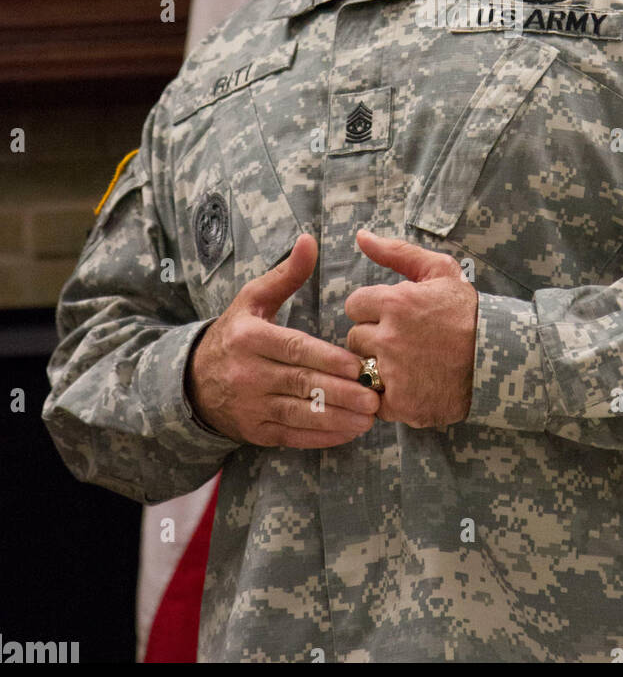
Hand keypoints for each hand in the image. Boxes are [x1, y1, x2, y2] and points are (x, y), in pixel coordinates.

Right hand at [186, 233, 380, 447]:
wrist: (194, 381)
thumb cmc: (236, 333)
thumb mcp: (253, 299)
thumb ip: (287, 274)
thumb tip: (310, 240)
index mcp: (250, 338)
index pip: (293, 349)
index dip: (326, 359)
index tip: (356, 365)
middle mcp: (247, 373)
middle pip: (300, 384)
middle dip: (340, 392)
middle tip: (374, 395)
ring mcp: (250, 406)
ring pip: (299, 414)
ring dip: (336, 418)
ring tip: (369, 417)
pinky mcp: (255, 431)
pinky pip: (292, 435)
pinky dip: (321, 436)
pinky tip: (348, 431)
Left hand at [345, 230, 478, 428]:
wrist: (501, 358)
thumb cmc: (468, 312)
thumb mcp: (439, 271)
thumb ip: (396, 251)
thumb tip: (361, 235)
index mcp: (395, 302)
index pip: (354, 306)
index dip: (372, 310)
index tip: (392, 316)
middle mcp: (389, 338)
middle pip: (355, 338)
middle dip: (374, 338)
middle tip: (403, 342)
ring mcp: (394, 373)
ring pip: (361, 369)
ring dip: (377, 367)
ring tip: (407, 364)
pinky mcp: (401, 404)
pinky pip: (375, 400)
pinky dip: (389, 397)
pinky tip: (410, 386)